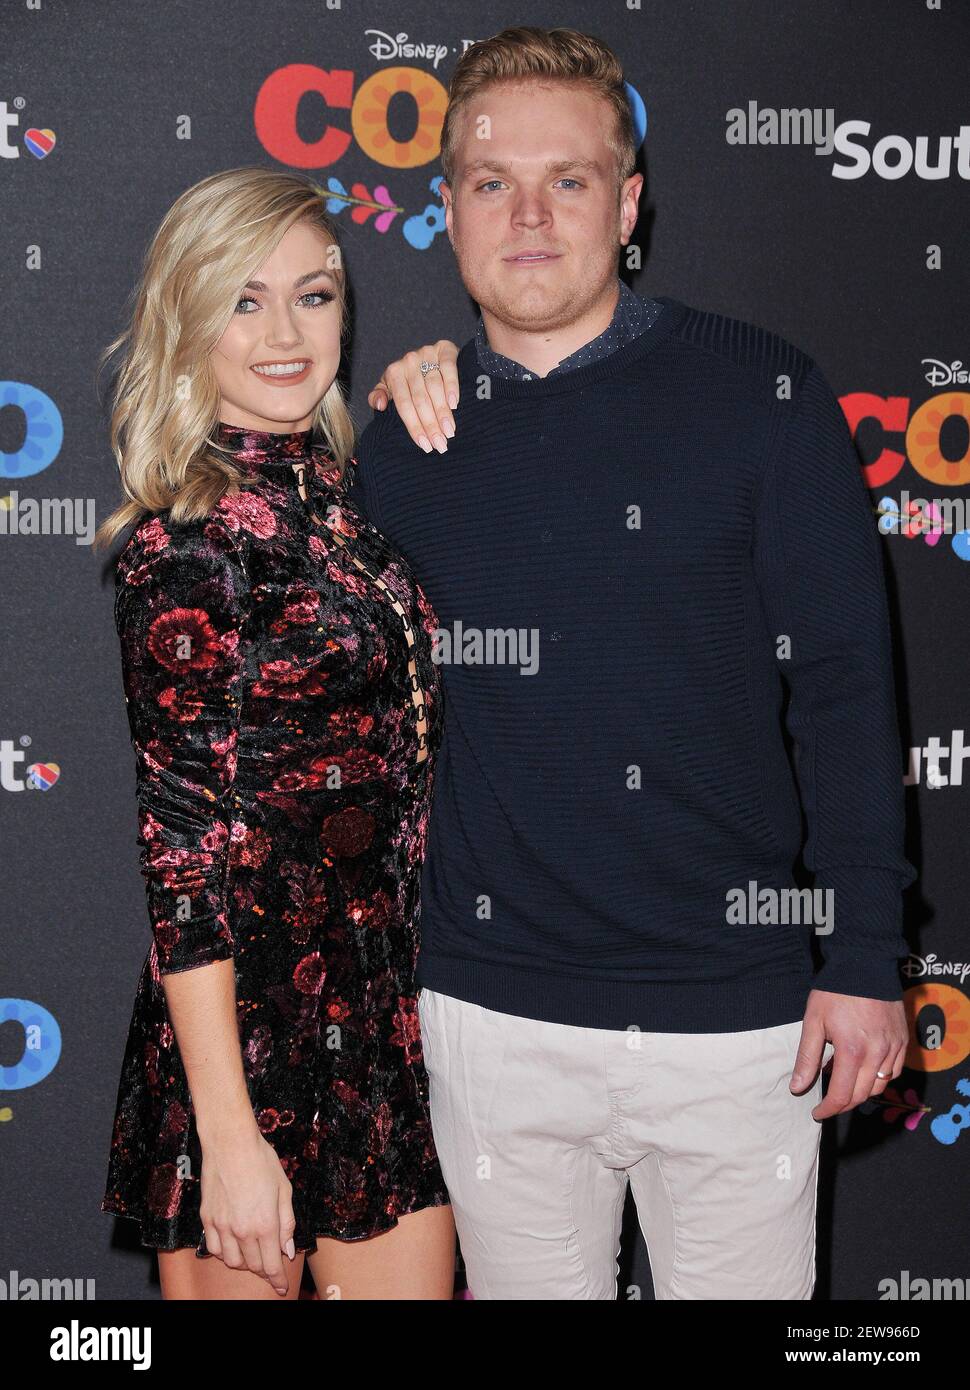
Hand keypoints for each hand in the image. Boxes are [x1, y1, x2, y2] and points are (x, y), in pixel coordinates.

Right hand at [198, 1127, 296, 1295]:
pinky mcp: (207, 1219)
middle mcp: (242, 1231)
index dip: (277, 1280)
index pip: (271, 1265)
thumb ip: (287, 1223)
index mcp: (265, 1224)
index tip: (281, 1288)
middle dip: (264, 1269)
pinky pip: (214, 1248)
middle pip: (253, 1266)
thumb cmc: (261, 1160)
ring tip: (252, 1251)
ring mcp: (222, 1226)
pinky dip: (224, 1252)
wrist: (230, 1143)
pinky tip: (232, 1243)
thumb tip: (288, 1249)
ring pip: (232, 1261)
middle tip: (271, 1264)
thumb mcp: (284, 1189)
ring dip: (245, 1262)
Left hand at [367, 340, 460, 453]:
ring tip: (449, 431)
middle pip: (420, 398)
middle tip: (441, 444)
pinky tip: (454, 404)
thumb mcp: (391, 387)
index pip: (404, 404)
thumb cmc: (408, 380)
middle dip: (431, 424)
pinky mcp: (444, 348)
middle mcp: (408, 361)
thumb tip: (379, 405)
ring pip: (434, 386)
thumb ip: (380, 396)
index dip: (414, 426)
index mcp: (393, 373)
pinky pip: (448, 368)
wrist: (431, 356)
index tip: (425, 445)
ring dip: (443, 411)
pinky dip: (452, 386)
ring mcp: (426, 353)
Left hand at [790, 990, 907, 1120]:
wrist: (865, 964)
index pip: (842, 1095)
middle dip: (842, 1104)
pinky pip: (893, 1072)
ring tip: (842, 1081)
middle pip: (861, 1096)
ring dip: (860, 1092)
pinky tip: (864, 1069)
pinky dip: (879, 1079)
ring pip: (879, 1087)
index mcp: (852, 1051)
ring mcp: (893, 1048)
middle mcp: (877, 1054)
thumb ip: (807, 1057)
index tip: (817, 1113)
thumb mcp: (813, 1021)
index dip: (828, 1110)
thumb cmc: (835, 991)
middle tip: (827, 1102)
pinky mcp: (903, 1041)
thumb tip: (797, 1088)